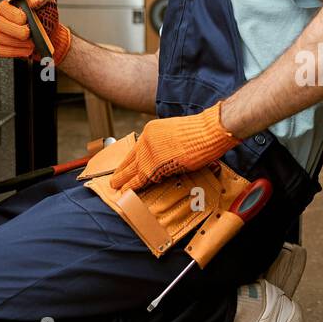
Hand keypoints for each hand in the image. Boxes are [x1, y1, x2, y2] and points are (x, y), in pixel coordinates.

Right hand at [0, 0, 71, 64]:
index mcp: (9, 6)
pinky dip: (16, 52)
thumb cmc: (45, 18)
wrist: (50, 34)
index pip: (3, 8)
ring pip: (1, 38)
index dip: (13, 14)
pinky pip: (1, 50)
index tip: (25, 18)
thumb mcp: (46, 2)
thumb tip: (32, 1)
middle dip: (16, 30)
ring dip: (19, 42)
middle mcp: (1, 19)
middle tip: (28, 33)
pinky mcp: (1, 46)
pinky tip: (26, 49)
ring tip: (31, 42)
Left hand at [110, 101, 240, 191]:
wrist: (208, 131)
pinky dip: (133, 186)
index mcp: (152, 131)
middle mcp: (147, 140)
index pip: (137, 149)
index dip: (130, 160)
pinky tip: (127, 191)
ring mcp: (150, 153)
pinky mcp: (155, 165)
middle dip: (122, 171)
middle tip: (114, 180)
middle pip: (130, 160)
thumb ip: (166, 145)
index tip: (125, 166)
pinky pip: (141, 179)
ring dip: (124, 181)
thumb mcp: (177, 134)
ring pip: (132, 170)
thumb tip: (165, 159)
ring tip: (116, 188)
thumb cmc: (201, 133)